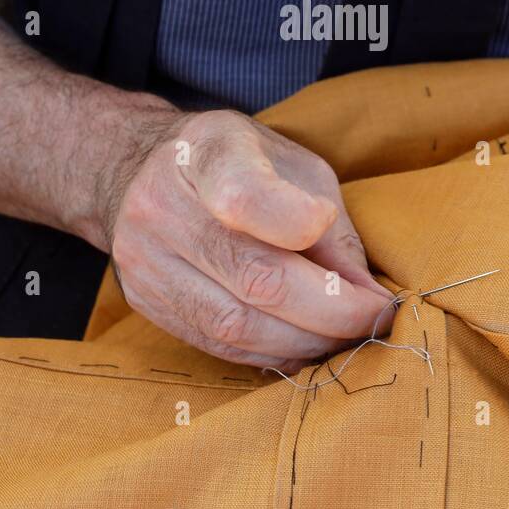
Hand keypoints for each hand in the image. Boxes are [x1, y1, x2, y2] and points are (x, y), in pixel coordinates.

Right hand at [103, 108, 392, 370]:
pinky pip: (217, 345)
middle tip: (374, 318)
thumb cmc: (234, 161)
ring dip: (305, 342)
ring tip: (344, 337)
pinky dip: (271, 353)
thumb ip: (329, 224)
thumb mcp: (290, 164)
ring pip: (237, 327)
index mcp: (207, 156)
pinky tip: (302, 345)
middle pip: (256, 279)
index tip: (343, 242)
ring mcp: (147, 261)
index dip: (301, 227)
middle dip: (331, 311)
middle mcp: (164, 208)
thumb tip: (365, 293)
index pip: (245, 198)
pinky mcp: (145, 303)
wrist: (135, 169)